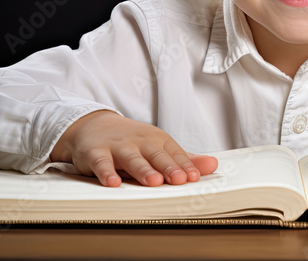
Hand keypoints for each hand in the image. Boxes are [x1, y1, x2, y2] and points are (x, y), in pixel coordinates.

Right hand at [49, 110, 217, 186]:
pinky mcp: (96, 153)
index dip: (184, 165)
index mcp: (157, 140)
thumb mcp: (158, 147)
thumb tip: (213, 165)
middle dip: (168, 167)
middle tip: (180, 180)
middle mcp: (139, 142)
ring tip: (153, 182)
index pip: (174, 153)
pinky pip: (101, 163)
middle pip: (155, 155)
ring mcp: (117, 147)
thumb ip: (184, 159)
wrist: (94, 125)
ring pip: (131, 159)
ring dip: (142, 170)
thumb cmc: (133, 142)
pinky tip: (113, 183)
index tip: (194, 177)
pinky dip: (106, 172)